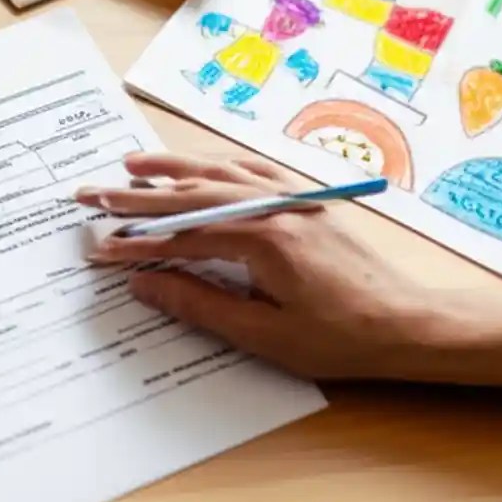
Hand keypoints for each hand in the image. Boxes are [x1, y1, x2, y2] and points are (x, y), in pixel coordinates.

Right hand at [76, 153, 501, 383]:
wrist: (410, 322)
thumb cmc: (342, 338)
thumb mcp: (265, 334)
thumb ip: (199, 303)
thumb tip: (146, 282)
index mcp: (263, 240)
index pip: (181, 234)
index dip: (135, 242)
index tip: (98, 247)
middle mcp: (275, 206)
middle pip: (190, 193)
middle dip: (136, 194)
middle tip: (91, 193)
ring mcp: (291, 197)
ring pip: (219, 171)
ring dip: (171, 167)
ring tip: (130, 165)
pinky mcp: (304, 199)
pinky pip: (249, 169)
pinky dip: (214, 163)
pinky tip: (196, 164)